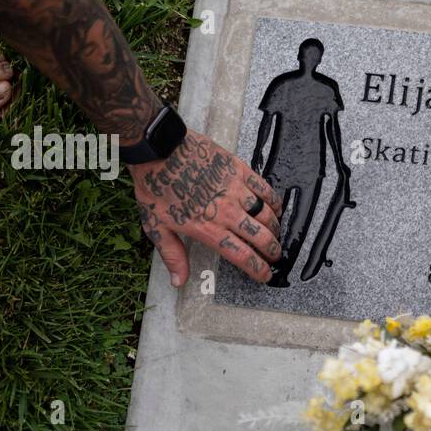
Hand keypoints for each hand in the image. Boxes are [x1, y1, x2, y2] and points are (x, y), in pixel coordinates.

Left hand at [130, 129, 284, 285]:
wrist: (158, 149)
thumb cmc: (155, 186)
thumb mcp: (156, 225)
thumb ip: (172, 255)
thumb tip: (179, 282)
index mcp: (207, 229)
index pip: (242, 255)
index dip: (258, 269)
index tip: (265, 275)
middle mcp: (226, 212)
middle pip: (260, 237)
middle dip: (272, 251)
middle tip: (274, 256)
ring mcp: (235, 190)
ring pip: (266, 215)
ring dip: (274, 228)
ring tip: (274, 235)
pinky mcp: (238, 170)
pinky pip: (265, 188)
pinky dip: (274, 201)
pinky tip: (276, 208)